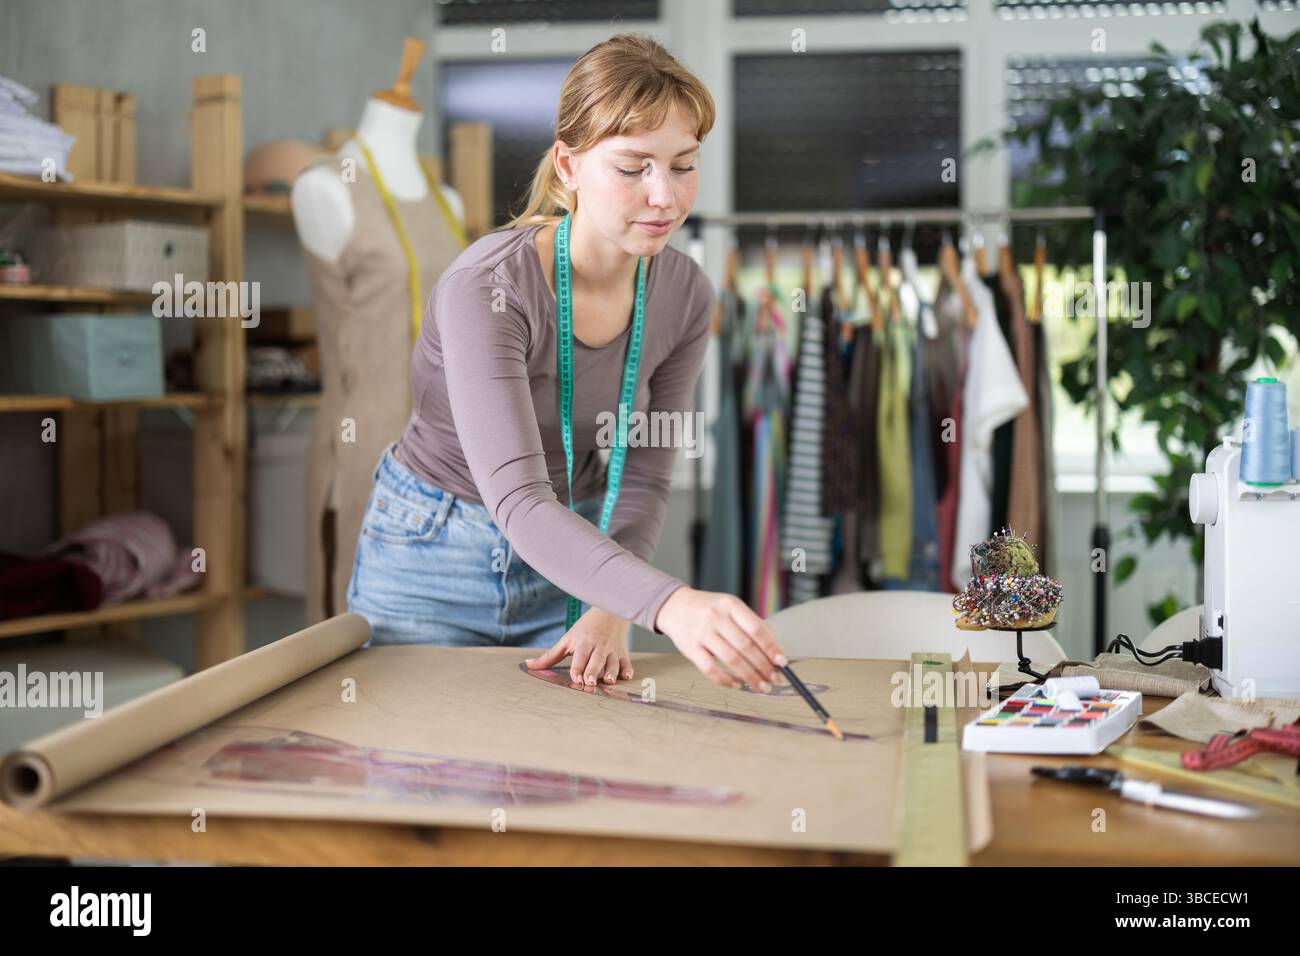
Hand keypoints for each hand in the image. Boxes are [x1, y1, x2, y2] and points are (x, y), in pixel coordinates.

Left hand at [525, 606, 632, 686]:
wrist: (609, 611)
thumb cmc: (585, 628)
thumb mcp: (567, 639)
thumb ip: (550, 656)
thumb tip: (529, 665)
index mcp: (583, 643)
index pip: (580, 657)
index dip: (578, 669)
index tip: (576, 679)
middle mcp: (598, 647)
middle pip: (596, 661)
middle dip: (593, 672)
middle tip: (590, 683)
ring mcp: (611, 650)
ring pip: (613, 662)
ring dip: (611, 672)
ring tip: (609, 681)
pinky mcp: (623, 652)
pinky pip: (626, 661)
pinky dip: (627, 669)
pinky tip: (626, 676)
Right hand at [653, 587, 788, 689]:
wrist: (674, 606)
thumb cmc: (708, 609)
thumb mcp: (731, 607)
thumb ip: (751, 625)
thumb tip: (774, 651)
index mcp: (731, 605)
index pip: (756, 629)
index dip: (771, 648)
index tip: (782, 662)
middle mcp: (716, 617)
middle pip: (746, 647)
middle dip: (763, 667)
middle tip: (774, 680)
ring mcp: (702, 633)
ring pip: (731, 660)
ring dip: (749, 677)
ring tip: (760, 686)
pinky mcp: (690, 648)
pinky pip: (710, 669)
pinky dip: (725, 680)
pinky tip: (736, 684)